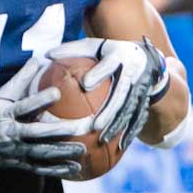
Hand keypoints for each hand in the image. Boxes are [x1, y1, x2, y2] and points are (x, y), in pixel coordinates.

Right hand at [0, 57, 87, 176]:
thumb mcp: (1, 97)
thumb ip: (20, 80)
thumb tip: (37, 60)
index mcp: (7, 115)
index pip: (24, 107)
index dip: (39, 100)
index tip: (57, 93)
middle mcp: (12, 134)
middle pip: (37, 133)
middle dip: (59, 131)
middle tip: (81, 127)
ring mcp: (16, 151)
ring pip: (41, 152)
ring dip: (62, 152)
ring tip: (82, 150)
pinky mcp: (20, 163)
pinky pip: (40, 168)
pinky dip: (57, 169)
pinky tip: (74, 168)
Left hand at [48, 37, 168, 149]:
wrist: (146, 56)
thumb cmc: (110, 52)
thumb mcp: (94, 46)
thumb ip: (72, 50)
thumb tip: (47, 55)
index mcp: (120, 55)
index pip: (110, 63)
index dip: (100, 73)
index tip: (85, 84)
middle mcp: (134, 72)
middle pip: (122, 94)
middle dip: (109, 110)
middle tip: (94, 125)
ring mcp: (142, 87)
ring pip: (130, 109)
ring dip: (118, 125)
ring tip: (103, 139)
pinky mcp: (146, 99)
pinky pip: (139, 117)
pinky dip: (130, 132)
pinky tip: (120, 146)